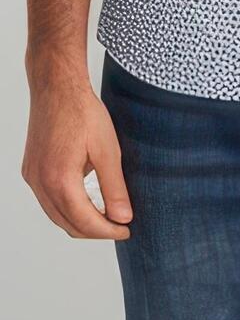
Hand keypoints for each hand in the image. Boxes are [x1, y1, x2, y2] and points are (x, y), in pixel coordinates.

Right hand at [21, 74, 129, 240]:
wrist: (57, 88)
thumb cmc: (84, 114)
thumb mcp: (108, 150)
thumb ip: (114, 187)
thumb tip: (123, 217)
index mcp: (59, 179)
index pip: (84, 221)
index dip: (107, 231)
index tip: (127, 231)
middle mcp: (40, 183)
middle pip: (67, 223)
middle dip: (95, 231)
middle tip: (121, 227)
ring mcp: (32, 177)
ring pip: (55, 215)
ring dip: (80, 222)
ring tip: (108, 218)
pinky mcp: (31, 170)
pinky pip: (48, 201)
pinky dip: (67, 209)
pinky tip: (87, 203)